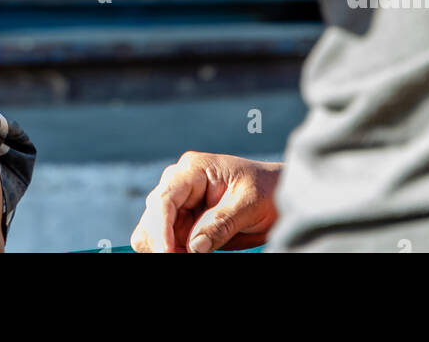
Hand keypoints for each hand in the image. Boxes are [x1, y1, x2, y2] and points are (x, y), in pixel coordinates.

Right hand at [130, 152, 281, 252]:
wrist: (276, 195)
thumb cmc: (266, 190)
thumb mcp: (249, 204)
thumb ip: (221, 223)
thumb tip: (194, 246)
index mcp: (193, 170)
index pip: (165, 199)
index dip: (161, 228)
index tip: (168, 253)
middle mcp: (179, 184)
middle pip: (152, 217)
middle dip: (162, 242)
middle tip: (182, 258)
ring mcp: (179, 204)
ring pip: (152, 231)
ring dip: (165, 248)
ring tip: (185, 256)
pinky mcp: (183, 223)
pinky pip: (166, 241)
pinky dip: (170, 251)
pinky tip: (184, 254)